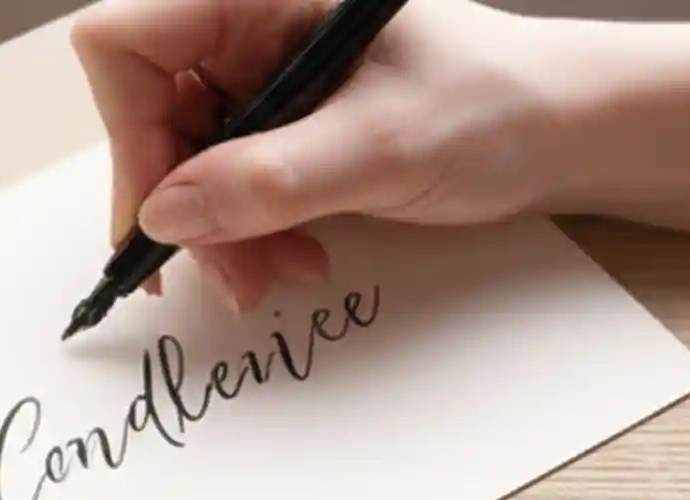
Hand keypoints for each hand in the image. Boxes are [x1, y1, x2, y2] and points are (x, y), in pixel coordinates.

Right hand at [70, 0, 689, 311]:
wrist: (562, 134)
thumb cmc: (495, 107)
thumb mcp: (381, 146)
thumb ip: (268, 180)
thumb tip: (163, 214)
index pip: (127, 44)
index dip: (128, 130)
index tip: (164, 213)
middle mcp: (247, 31)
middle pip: (149, 115)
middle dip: (184, 206)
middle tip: (234, 277)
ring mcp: (260, 80)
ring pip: (183, 161)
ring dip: (220, 233)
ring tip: (279, 274)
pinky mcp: (278, 126)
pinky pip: (225, 184)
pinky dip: (249, 233)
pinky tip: (296, 256)